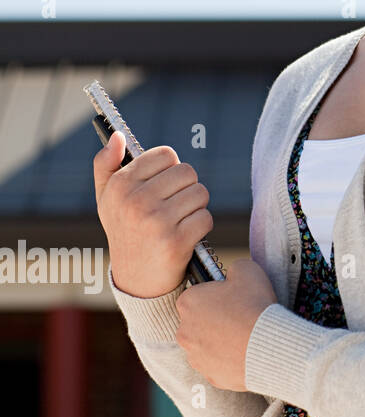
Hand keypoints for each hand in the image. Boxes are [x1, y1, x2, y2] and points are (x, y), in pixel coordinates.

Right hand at [92, 130, 213, 298]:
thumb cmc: (125, 230)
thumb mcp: (107, 199)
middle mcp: (135, 202)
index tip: (162, 186)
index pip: (166, 155)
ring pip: (200, 193)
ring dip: (196, 207)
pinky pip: (206, 217)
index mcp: (119, 186)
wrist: (136, 279)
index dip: (171, 169)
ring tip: (179, 221)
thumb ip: (106, 165)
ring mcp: (155, 222)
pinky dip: (201, 226)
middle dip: (187, 188)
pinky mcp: (175, 242)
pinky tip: (186, 236)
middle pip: (187, 172)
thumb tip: (118, 136)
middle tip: (174, 207)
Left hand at [176, 259, 276, 391]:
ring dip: (221, 340)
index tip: (232, 296)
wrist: (268, 345)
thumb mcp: (247, 269)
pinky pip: (218, 364)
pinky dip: (230, 359)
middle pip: (198, 321)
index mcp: (188, 302)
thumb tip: (231, 275)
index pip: (195, 295)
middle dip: (215, 319)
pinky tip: (247, 351)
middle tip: (240, 315)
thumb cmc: (255, 305)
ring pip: (206, 345)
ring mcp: (195, 356)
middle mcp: (184, 331)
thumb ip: (232, 269)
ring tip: (246, 334)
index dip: (215, 294)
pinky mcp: (210, 375)